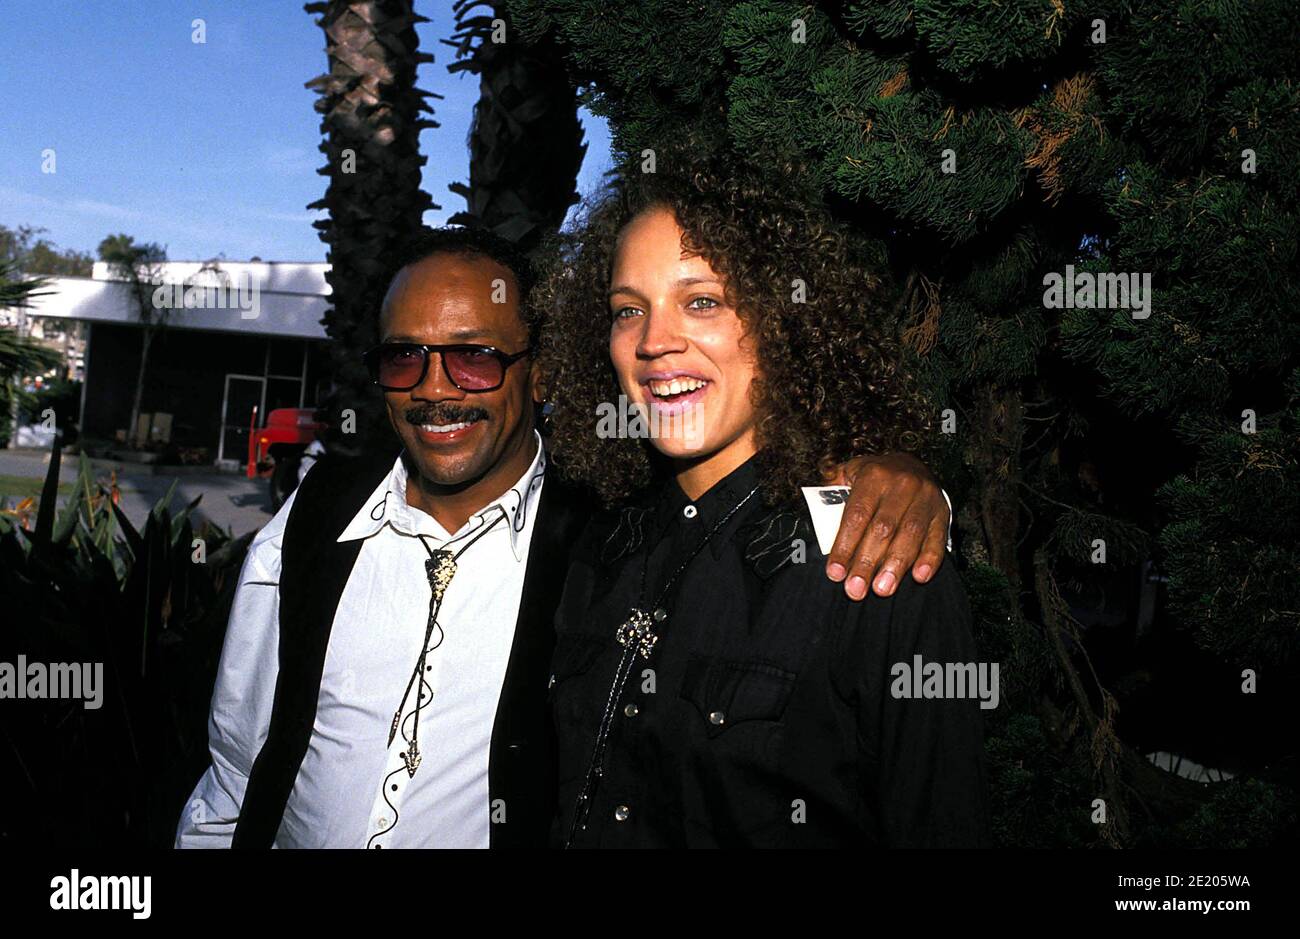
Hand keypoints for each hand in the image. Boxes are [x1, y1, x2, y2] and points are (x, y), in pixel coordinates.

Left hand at [823, 452, 949, 599]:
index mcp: (873, 475)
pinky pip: (938, 536)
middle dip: (867, 562)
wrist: (911, 464)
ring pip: (911, 534)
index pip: (856, 515)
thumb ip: (830, 493)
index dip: (845, 546)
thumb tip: (815, 517)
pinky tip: (919, 576)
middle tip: (855, 590)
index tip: (836, 572)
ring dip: (896, 566)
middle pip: (883, 528)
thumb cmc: (873, 478)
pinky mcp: (943, 511)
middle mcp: (902, 484)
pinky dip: (930, 558)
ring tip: (882, 589)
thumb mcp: (849, 474)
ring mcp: (925, 498)